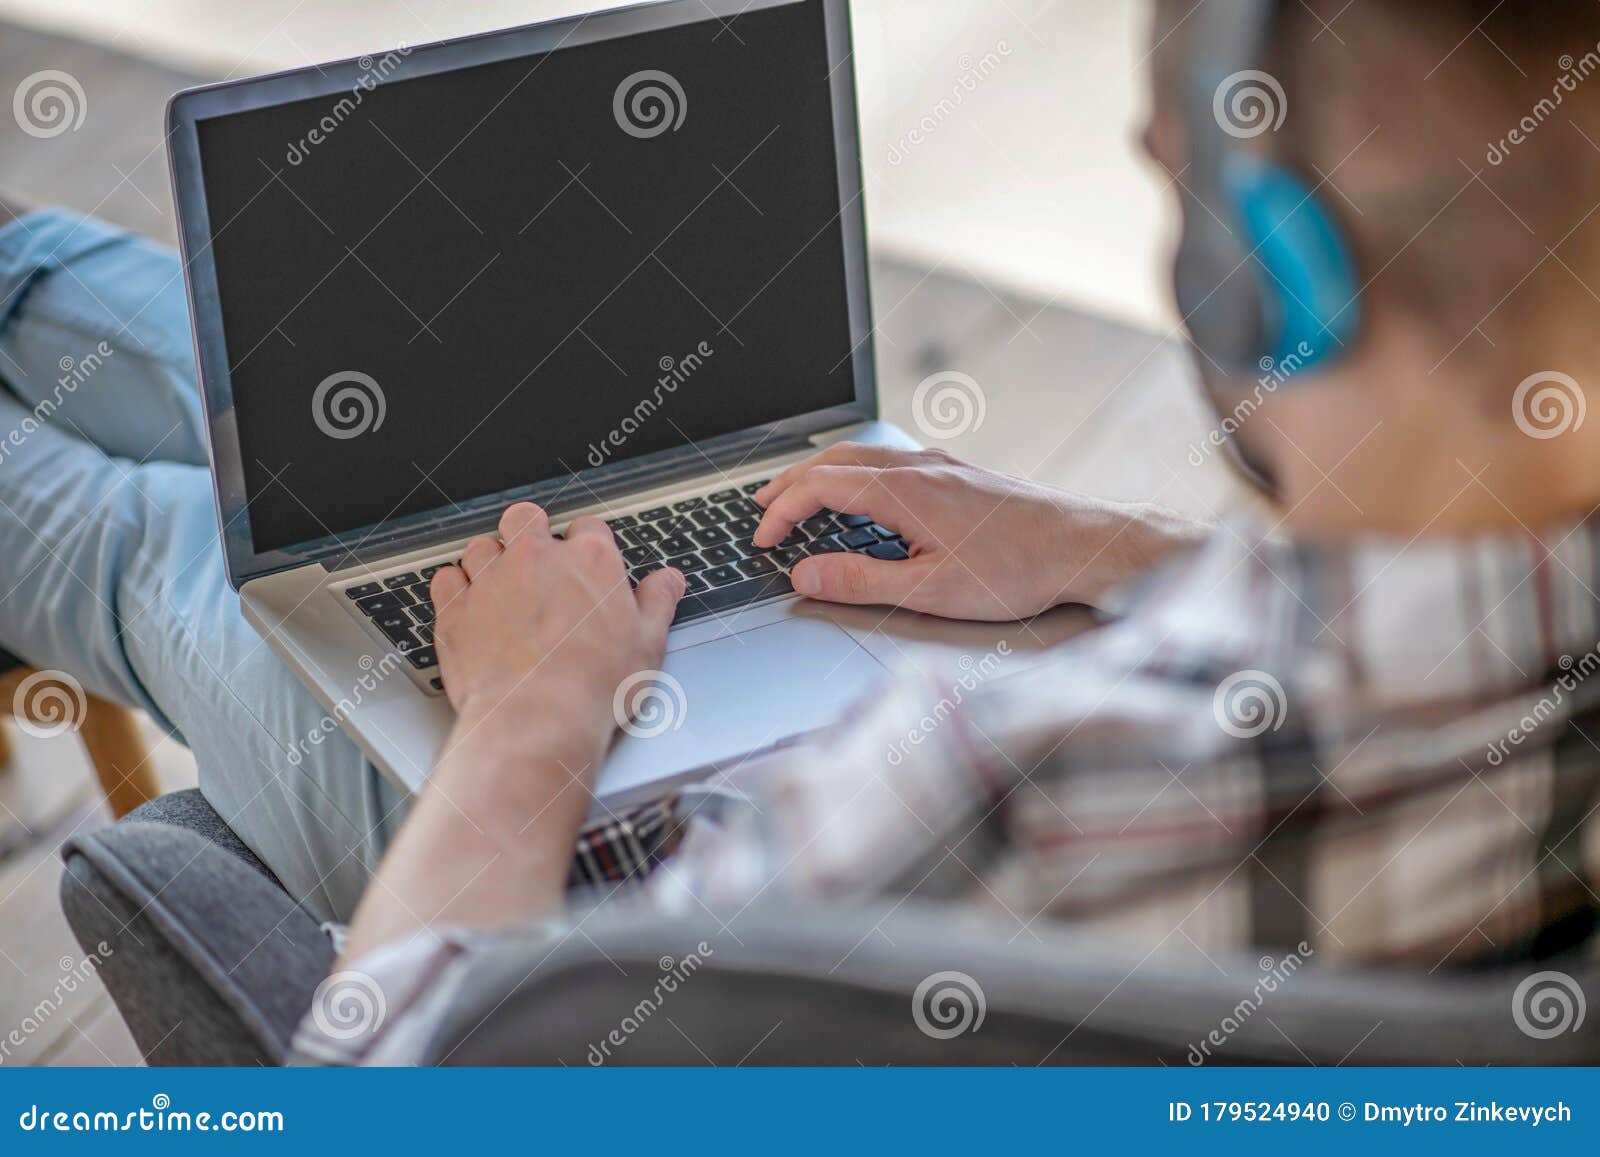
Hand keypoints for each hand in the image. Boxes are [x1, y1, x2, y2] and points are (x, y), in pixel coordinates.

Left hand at [430, 503, 684, 763]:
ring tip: (502, 590)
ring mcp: (492, 580)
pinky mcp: (456, 609)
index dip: (586, 546)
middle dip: (529, 533)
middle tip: (537, 565)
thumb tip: (668, 581)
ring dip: (490, 561)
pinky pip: (445, 578)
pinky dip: (455, 588)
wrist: (535, 721)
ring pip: (482, 546)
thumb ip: (657, 602)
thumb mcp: (647, 644)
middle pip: (525, 518)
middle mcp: (537, 559)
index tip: (586, 567)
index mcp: (590, 561)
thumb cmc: (594, 687)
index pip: (587, 528)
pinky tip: (469, 605)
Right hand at [753, 444, 1202, 620]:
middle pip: (834, 460)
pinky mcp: (960, 474)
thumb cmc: (1017, 570)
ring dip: (823, 474)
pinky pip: (892, 461)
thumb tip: (805, 573)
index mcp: (904, 491)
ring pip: (864, 456)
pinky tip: (864, 495)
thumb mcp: (929, 591)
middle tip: (761, 507)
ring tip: (800, 496)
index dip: (782, 512)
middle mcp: (919, 467)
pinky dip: (857, 473)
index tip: (762, 539)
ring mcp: (942, 466)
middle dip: (791, 482)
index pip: (819, 487)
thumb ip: (860, 581)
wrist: (1084, 545)